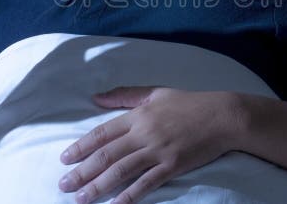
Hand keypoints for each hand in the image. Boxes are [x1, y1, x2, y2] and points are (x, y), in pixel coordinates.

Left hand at [58, 86, 242, 203]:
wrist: (223, 115)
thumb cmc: (189, 103)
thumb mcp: (156, 92)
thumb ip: (125, 95)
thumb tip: (96, 98)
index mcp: (138, 114)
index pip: (102, 133)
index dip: (81, 147)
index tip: (64, 159)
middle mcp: (144, 133)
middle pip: (106, 155)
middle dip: (82, 171)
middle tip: (63, 185)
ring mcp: (158, 150)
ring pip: (121, 170)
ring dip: (98, 186)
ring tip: (80, 199)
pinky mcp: (172, 165)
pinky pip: (146, 183)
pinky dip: (129, 196)